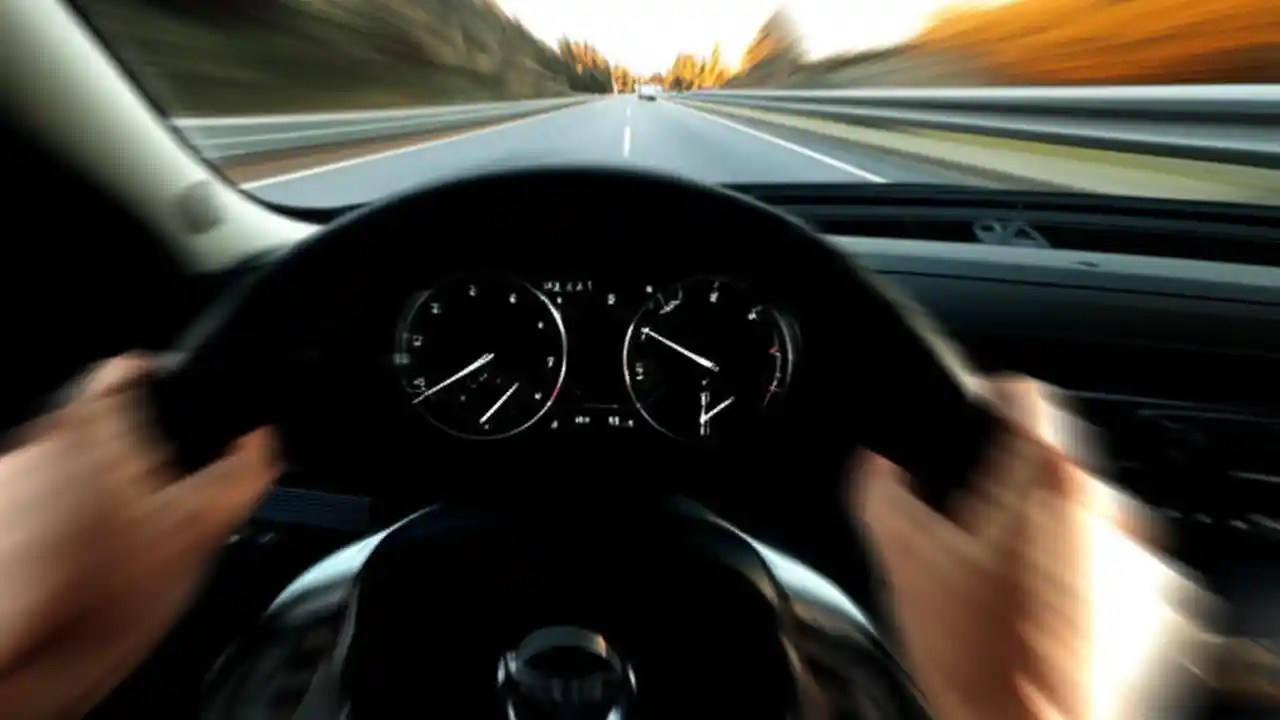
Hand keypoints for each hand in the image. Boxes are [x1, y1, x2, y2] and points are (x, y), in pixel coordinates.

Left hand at [0, 355, 277, 718]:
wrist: (17, 660)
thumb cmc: (94, 600)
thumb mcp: (200, 532)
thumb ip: (241, 475)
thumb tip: (262, 444)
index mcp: (93, 424)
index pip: (132, 368)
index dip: (165, 381)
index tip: (174, 400)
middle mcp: (37, 442)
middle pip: (104, 430)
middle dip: (131, 463)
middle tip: (152, 513)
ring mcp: (4, 480)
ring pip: (67, 472)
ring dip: (88, 499)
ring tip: (107, 553)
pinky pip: (32, 505)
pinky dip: (52, 526)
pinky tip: (74, 567)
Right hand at [850, 377, 1209, 719]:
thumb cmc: (974, 655)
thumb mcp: (901, 557)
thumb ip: (878, 489)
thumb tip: (874, 467)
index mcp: (1048, 477)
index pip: (1026, 395)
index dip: (991, 397)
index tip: (976, 411)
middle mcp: (1111, 507)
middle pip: (1055, 463)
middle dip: (1015, 486)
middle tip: (975, 530)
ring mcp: (1145, 562)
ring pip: (1088, 518)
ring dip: (1054, 533)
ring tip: (1008, 582)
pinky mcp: (1162, 609)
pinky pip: (1119, 569)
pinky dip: (1088, 579)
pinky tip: (1044, 614)